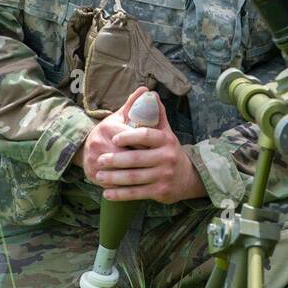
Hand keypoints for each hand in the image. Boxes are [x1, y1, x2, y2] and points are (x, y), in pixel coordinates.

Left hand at [78, 86, 206, 203]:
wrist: (188, 177)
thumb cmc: (170, 151)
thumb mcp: (166, 132)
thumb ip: (156, 114)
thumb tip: (149, 93)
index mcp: (166, 140)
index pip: (146, 135)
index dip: (129, 136)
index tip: (113, 138)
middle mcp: (166, 157)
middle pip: (136, 159)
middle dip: (115, 160)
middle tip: (99, 160)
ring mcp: (163, 176)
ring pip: (134, 177)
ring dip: (114, 178)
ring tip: (99, 176)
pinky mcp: (160, 191)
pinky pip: (136, 193)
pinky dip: (120, 194)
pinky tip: (107, 193)